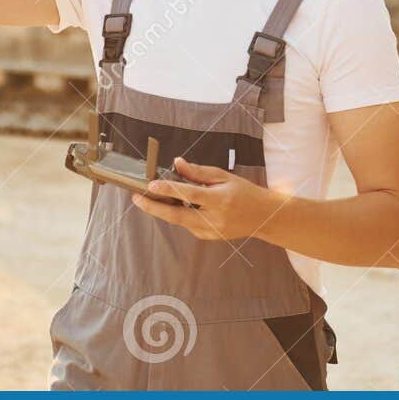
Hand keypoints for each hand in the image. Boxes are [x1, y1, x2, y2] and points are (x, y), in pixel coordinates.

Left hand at [130, 157, 287, 241]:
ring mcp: (210, 231)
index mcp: (220, 200)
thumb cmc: (244, 192)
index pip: (189, 194)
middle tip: (136, 197)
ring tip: (149, 196)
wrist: (262, 217)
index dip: (168, 190)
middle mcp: (214, 219)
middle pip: (177, 216)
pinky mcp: (207, 237)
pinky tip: (174, 204)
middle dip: (153, 207)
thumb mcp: (223, 176)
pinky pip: (187, 224)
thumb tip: (176, 163)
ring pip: (179, 221)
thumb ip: (198, 172)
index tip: (150, 185)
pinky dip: (178, 213)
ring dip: (163, 210)